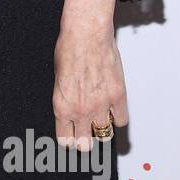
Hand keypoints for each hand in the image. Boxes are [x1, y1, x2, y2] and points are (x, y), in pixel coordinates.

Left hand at [53, 0, 128, 148]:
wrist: (86, 35)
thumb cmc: (69, 51)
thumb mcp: (58, 80)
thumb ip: (65, 100)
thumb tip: (70, 112)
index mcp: (62, 107)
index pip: (66, 140)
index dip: (69, 140)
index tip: (72, 138)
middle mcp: (81, 110)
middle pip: (85, 144)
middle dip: (85, 140)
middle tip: (87, 133)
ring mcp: (101, 105)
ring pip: (105, 134)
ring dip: (102, 129)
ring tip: (100, 120)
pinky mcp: (118, 96)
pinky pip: (121, 120)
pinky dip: (117, 117)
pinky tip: (113, 109)